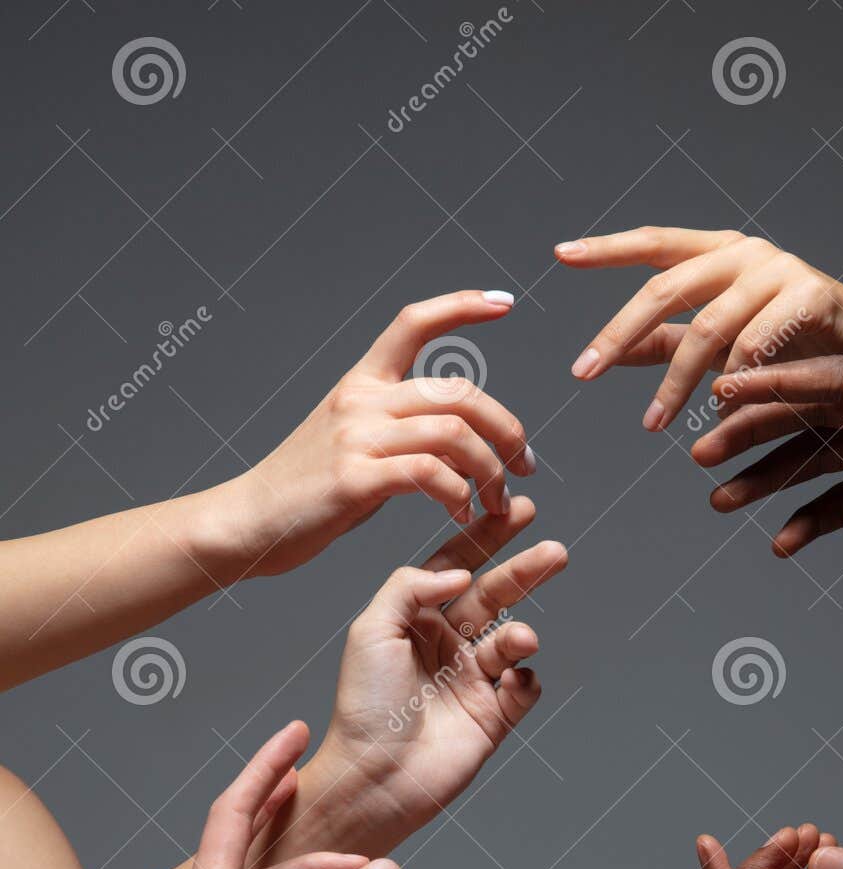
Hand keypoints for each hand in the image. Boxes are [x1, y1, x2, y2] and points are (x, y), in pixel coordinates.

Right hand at [211, 291, 534, 580]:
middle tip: (523, 467)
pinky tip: (462, 514)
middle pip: (457, 392)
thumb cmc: (307, 490)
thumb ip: (396, 426)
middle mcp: (360, 400)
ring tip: (497, 502)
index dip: (462, 305)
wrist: (248, 522)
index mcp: (361, 382)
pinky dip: (459, 495)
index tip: (505, 302)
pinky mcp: (355, 479)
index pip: (413, 322)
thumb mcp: (351, 440)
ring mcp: (356, 437)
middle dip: (506, 429)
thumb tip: (450, 432)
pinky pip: (430, 475)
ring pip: (453, 433)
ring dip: (490, 471)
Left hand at [296, 507, 565, 848]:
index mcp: (417, 620)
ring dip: (521, 635)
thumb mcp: (372, 630)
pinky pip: (524, 690)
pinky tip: (513, 683)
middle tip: (555, 552)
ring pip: (512, 641)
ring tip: (519, 640)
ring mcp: (471, 681)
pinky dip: (526, 682)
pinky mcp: (492, 718)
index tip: (518, 510)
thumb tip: (460, 571)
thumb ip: (411, 587)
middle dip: (525, 572)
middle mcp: (447, 645)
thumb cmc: (363, 705)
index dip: (487, 538)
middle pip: (495, 596)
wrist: (375, 775)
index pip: (459, 567)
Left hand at [555, 227, 842, 430]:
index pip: (654, 243)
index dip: (607, 247)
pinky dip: (733, 380)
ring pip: (707, 328)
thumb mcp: (724, 344)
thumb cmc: (799, 352)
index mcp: (721, 252)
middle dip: (619, 334)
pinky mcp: (812, 295)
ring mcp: (781, 269)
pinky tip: (718, 410)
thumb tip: (615, 350)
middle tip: (582, 373)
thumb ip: (672, 341)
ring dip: (675, 383)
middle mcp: (747, 252)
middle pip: (666, 287)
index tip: (560, 255)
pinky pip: (756, 343)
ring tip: (655, 423)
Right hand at [695, 355, 842, 597]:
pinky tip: (784, 544)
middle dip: (755, 435)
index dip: (775, 384)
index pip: (835, 382)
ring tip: (721, 502)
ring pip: (821, 464)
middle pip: (814, 419)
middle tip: (701, 454)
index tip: (721, 389)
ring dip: (771, 482)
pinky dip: (813, 522)